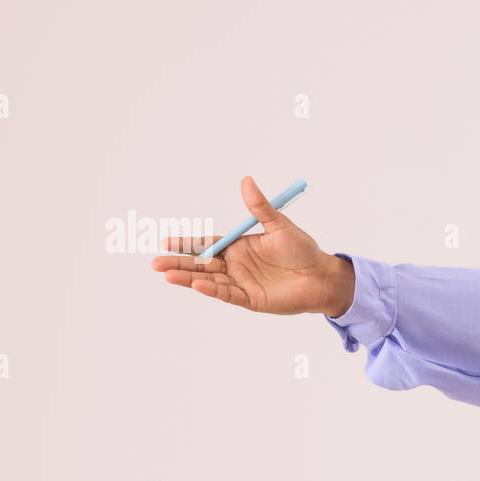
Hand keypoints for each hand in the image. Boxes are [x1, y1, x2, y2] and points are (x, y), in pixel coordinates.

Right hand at [151, 175, 355, 315]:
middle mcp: (236, 266)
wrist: (322, 276)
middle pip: (202, 264)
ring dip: (189, 277)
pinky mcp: (251, 299)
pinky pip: (228, 294)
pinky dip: (213, 290)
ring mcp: (242, 283)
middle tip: (157, 263)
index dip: (188, 244)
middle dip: (180, 263)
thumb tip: (246, 181)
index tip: (167, 241)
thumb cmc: (303, 250)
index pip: (207, 244)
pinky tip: (197, 284)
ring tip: (168, 275)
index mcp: (239, 247)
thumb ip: (260, 207)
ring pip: (210, 280)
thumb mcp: (279, 225)